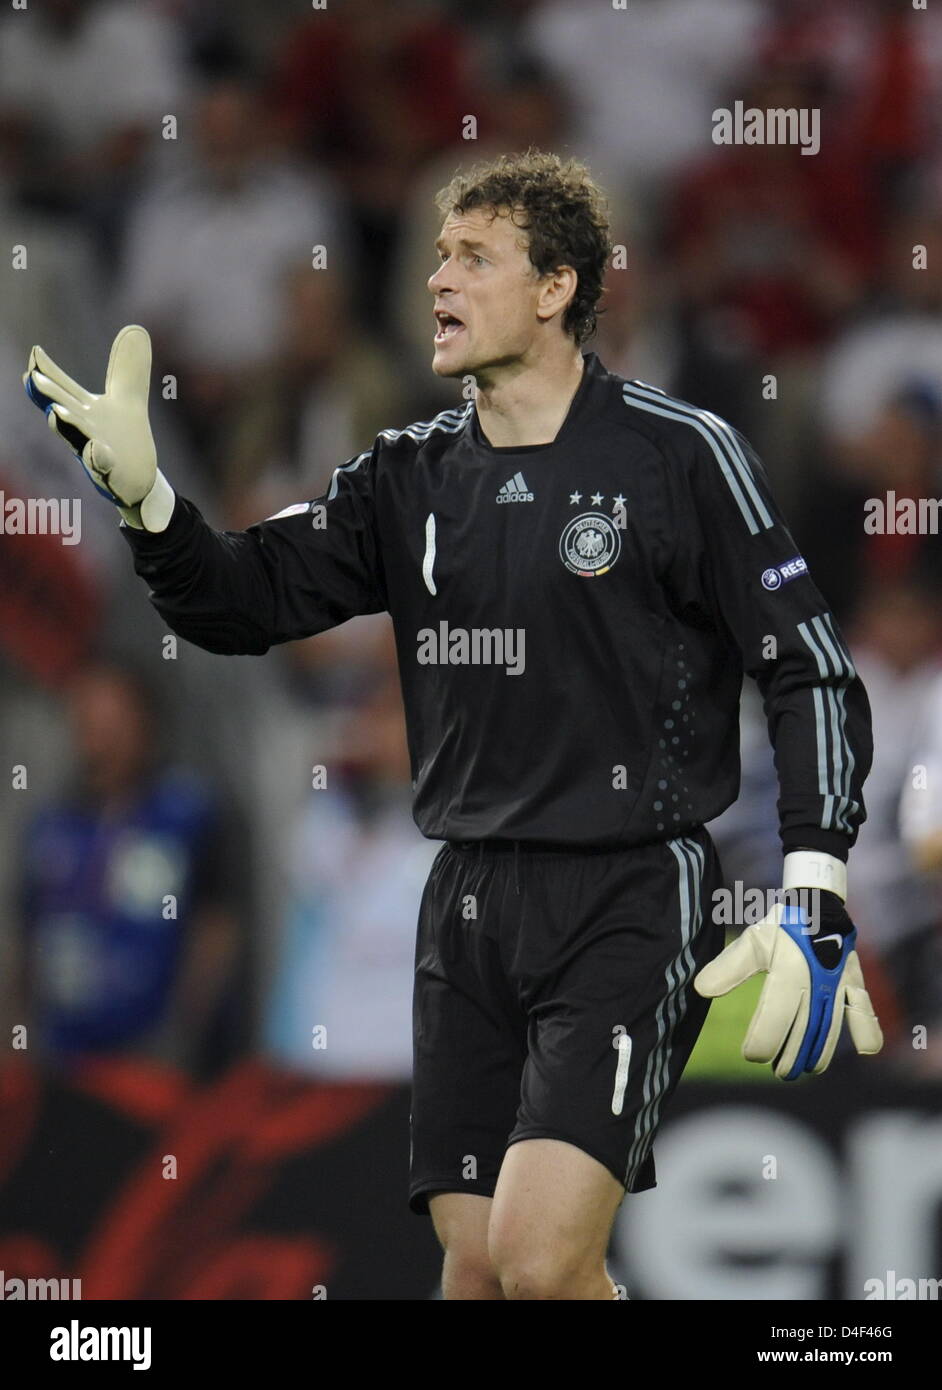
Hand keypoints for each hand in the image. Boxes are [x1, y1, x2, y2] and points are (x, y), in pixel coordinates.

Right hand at [24, 324, 173, 530]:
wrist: (138, 480)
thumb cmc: (124, 440)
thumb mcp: (129, 400)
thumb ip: (128, 370)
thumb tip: (137, 329)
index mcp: (85, 411)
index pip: (62, 388)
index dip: (48, 372)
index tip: (35, 353)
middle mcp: (84, 430)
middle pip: (63, 409)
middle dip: (48, 395)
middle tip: (31, 378)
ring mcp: (95, 451)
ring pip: (77, 438)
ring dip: (66, 425)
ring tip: (55, 413)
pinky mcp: (110, 472)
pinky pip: (101, 465)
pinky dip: (97, 457)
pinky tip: (98, 449)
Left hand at [694, 891, 882, 1079]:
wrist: (816, 906)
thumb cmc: (780, 927)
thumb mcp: (752, 942)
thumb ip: (728, 968)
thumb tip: (700, 989)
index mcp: (789, 971)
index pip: (776, 1016)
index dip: (764, 1040)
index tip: (752, 1055)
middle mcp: (816, 980)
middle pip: (804, 1029)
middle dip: (791, 1055)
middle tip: (780, 1073)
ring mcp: (837, 982)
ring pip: (830, 1025)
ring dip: (820, 1050)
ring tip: (809, 1069)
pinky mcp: (854, 981)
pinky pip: (862, 1007)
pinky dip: (867, 1028)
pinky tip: (866, 1050)